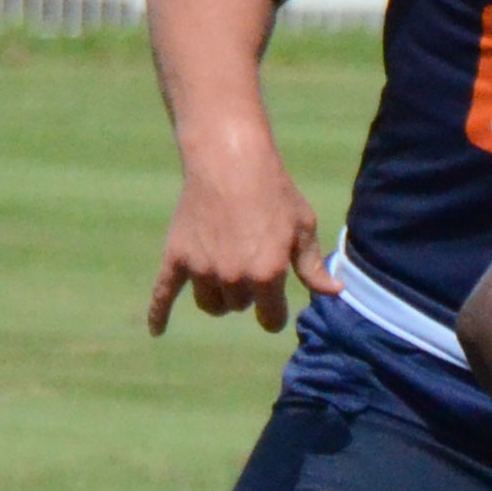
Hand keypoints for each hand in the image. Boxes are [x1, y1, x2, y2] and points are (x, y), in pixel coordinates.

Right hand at [148, 132, 339, 333]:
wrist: (229, 160)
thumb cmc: (274, 191)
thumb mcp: (303, 227)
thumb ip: (312, 266)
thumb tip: (335, 293)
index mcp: (267, 273)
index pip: (271, 319)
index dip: (275, 314)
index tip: (276, 306)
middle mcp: (233, 276)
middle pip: (239, 307)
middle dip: (248, 293)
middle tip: (250, 260)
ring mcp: (201, 268)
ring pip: (210, 304)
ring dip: (219, 295)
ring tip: (226, 273)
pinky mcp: (176, 256)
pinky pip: (163, 293)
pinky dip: (159, 313)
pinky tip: (156, 331)